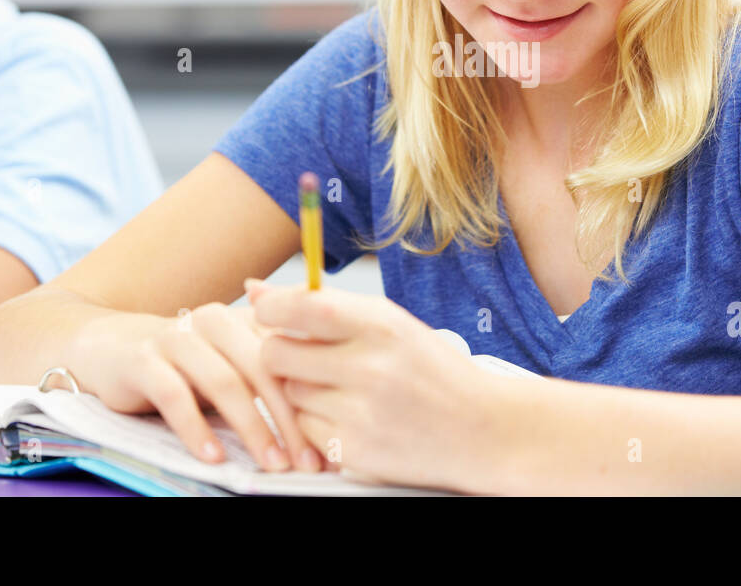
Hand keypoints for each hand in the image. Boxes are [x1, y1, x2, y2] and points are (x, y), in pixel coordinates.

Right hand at [67, 303, 321, 472]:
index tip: (329, 443)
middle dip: (289, 421)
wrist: (109, 347)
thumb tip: (327, 418)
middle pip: (264, 370)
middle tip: (307, 462)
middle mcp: (214, 320)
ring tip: (271, 464)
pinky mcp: (143, 360)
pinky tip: (214, 457)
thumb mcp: (230, 363)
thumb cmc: (185, 365)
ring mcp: (177, 337)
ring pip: (225, 383)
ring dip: (253, 428)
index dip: (315, 400)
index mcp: (243, 318)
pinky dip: (197, 429)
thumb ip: (272, 376)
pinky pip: (175, 396)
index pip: (289, 358)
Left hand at [247, 280, 510, 492]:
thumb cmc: (434, 372)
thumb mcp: (393, 325)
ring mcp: (360, 412)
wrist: (485, 430)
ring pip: (288, 391)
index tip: (269, 313)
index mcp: (383, 324)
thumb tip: (255, 291)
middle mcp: (370, 366)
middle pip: (277, 351)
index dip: (272, 308)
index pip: (301, 306)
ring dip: (302, 388)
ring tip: (340, 388)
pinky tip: (348, 416)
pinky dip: (316, 422)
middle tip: (303, 354)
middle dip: (279, 351)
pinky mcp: (354, 450)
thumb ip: (327, 306)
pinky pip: (303, 428)